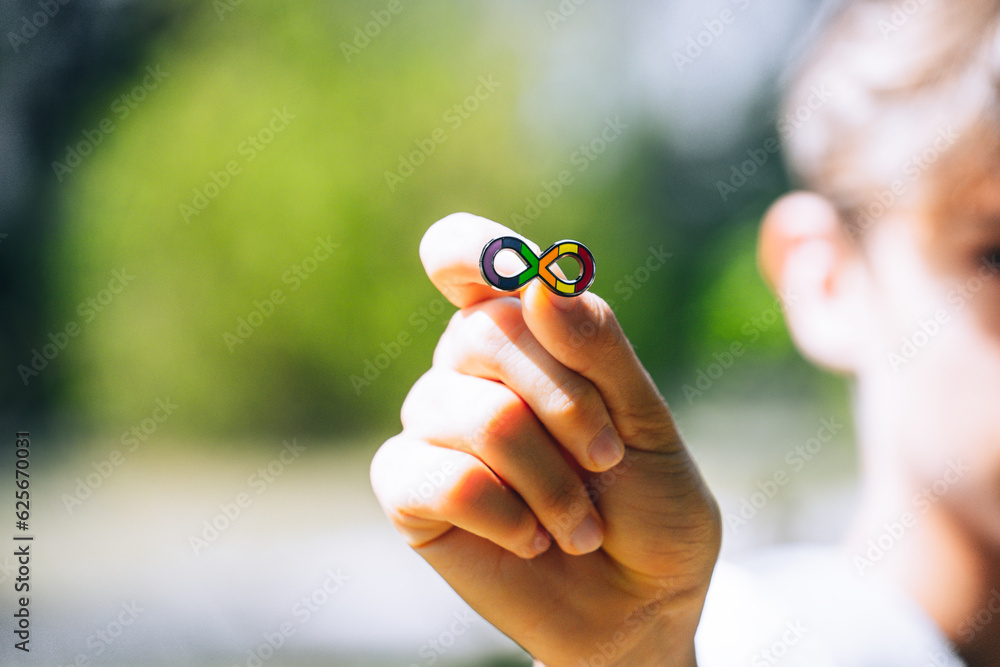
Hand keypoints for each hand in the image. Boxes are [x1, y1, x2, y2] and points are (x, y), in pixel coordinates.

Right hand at [370, 214, 720, 665]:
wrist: (640, 604)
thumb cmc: (647, 503)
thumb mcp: (645, 420)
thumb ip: (598, 349)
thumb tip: (539, 285)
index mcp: (523, 335)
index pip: (465, 258)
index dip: (476, 247)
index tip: (516, 267)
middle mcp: (468, 372)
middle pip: (481, 334)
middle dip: (562, 401)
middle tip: (606, 457)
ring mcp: (435, 431)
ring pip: (468, 412)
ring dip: (545, 477)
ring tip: (580, 523)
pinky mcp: (411, 494)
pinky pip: (433, 477)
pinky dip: (501, 512)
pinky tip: (532, 539)